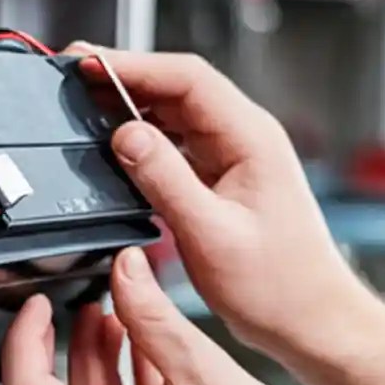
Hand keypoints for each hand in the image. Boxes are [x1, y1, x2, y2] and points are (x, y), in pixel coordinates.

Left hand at [2, 248, 384, 384]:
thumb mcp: (204, 372)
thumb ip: (155, 317)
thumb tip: (127, 271)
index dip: (24, 339)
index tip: (39, 305)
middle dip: (54, 347)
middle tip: (68, 306)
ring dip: (91, 360)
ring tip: (115, 314)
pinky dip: (117, 383)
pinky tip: (144, 348)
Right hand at [72, 45, 376, 358]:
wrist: (310, 320)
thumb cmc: (278, 286)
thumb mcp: (210, 233)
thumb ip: (164, 179)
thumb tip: (124, 135)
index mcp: (251, 138)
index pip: (187, 78)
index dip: (132, 65)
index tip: (88, 64)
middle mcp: (245, 138)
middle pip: (177, 87)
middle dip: (124, 78)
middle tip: (74, 77)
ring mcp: (235, 156)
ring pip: (175, 113)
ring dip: (131, 107)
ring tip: (87, 107)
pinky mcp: (223, 178)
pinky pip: (177, 143)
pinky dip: (144, 139)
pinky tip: (117, 147)